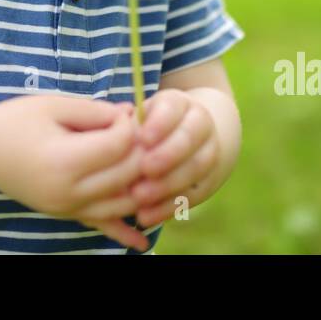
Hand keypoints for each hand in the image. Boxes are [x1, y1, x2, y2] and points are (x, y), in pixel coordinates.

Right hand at [0, 95, 150, 250]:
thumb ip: (95, 111)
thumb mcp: (54, 105)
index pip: (117, 146)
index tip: (123, 112)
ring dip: (141, 184)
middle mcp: (67, 191)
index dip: (128, 126)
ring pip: (122, 203)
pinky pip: (101, 227)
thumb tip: (130, 115)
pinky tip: (142, 242)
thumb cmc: (18, 122)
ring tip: (145, 161)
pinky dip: (123, 233)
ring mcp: (68, 208)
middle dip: (141, 151)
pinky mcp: (67, 215)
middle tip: (139, 132)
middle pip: (125, 174)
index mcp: (62, 160)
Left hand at [128, 89, 219, 228]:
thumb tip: (112, 133)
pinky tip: (145, 216)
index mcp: (179, 103)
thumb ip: (127, 125)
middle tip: (144, 169)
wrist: (189, 138)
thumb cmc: (148, 126)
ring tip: (139, 196)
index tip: (142, 138)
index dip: (160, 123)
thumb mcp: (139, 117)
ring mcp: (208, 152)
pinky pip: (191, 196)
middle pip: (189, 137)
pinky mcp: (207, 181)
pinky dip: (167, 208)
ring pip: (196, 167)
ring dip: (167, 184)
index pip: (173, 107)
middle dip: (167, 155)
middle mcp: (200, 124)